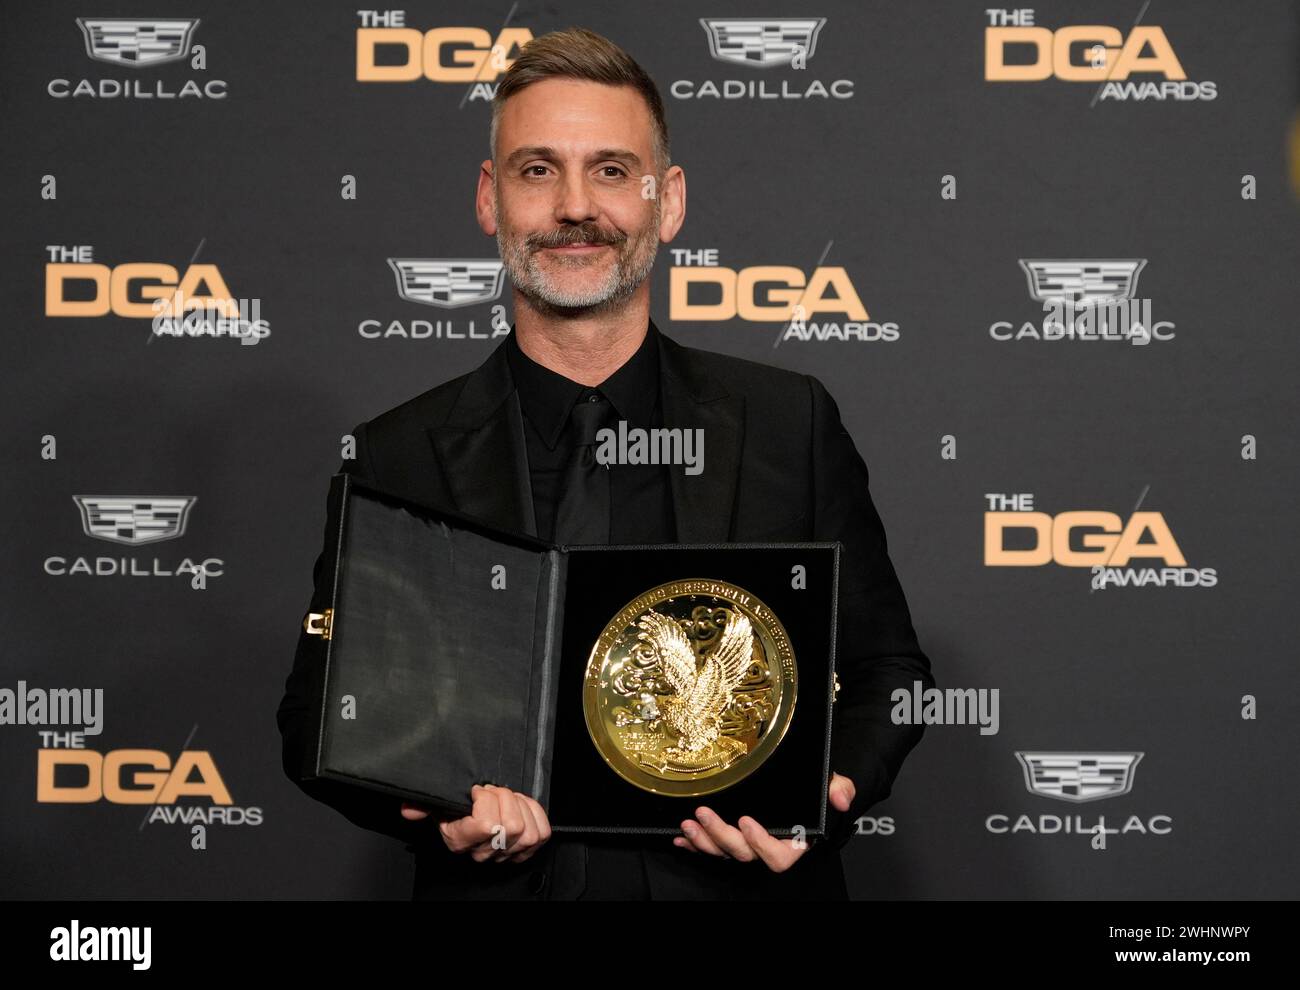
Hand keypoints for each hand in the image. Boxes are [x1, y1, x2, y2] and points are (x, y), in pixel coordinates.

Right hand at [400, 783, 551, 862]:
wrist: (472, 822)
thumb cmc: (456, 811)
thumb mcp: (438, 805)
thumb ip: (422, 804)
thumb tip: (408, 809)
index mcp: (462, 841)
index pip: (486, 825)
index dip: (487, 800)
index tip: (478, 791)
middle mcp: (484, 852)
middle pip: (512, 826)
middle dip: (505, 799)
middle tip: (494, 792)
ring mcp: (507, 853)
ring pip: (528, 832)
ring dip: (521, 807)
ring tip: (507, 799)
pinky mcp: (527, 849)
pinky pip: (541, 833)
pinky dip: (535, 814)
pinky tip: (521, 806)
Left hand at [673, 772, 855, 872]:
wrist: (803, 782)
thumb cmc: (817, 787)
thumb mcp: (832, 782)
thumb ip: (839, 788)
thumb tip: (840, 798)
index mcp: (794, 840)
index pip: (779, 856)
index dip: (761, 844)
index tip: (747, 821)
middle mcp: (767, 845)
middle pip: (743, 854)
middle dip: (721, 837)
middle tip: (704, 815)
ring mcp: (747, 843)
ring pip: (723, 851)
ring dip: (703, 841)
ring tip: (688, 824)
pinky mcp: (730, 836)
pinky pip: (710, 847)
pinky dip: (694, 844)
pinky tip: (680, 837)